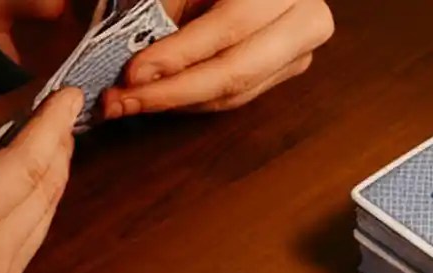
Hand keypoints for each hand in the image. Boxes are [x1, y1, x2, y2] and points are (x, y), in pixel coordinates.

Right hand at [0, 88, 80, 272]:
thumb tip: (26, 100)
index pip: (27, 165)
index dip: (52, 125)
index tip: (71, 92)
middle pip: (45, 189)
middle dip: (57, 144)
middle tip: (62, 106)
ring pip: (48, 213)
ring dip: (52, 171)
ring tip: (51, 134)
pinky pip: (34, 234)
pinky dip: (38, 200)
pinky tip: (34, 173)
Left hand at [102, 0, 333, 117]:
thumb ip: (165, 10)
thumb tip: (136, 65)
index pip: (229, 27)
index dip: (179, 54)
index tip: (133, 73)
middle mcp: (305, 19)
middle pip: (239, 71)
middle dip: (175, 92)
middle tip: (126, 101)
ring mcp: (302, 49)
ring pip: (238, 92)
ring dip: (180, 102)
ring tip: (132, 100)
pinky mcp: (290, 68)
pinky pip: (240, 95)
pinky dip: (197, 99)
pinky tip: (163, 95)